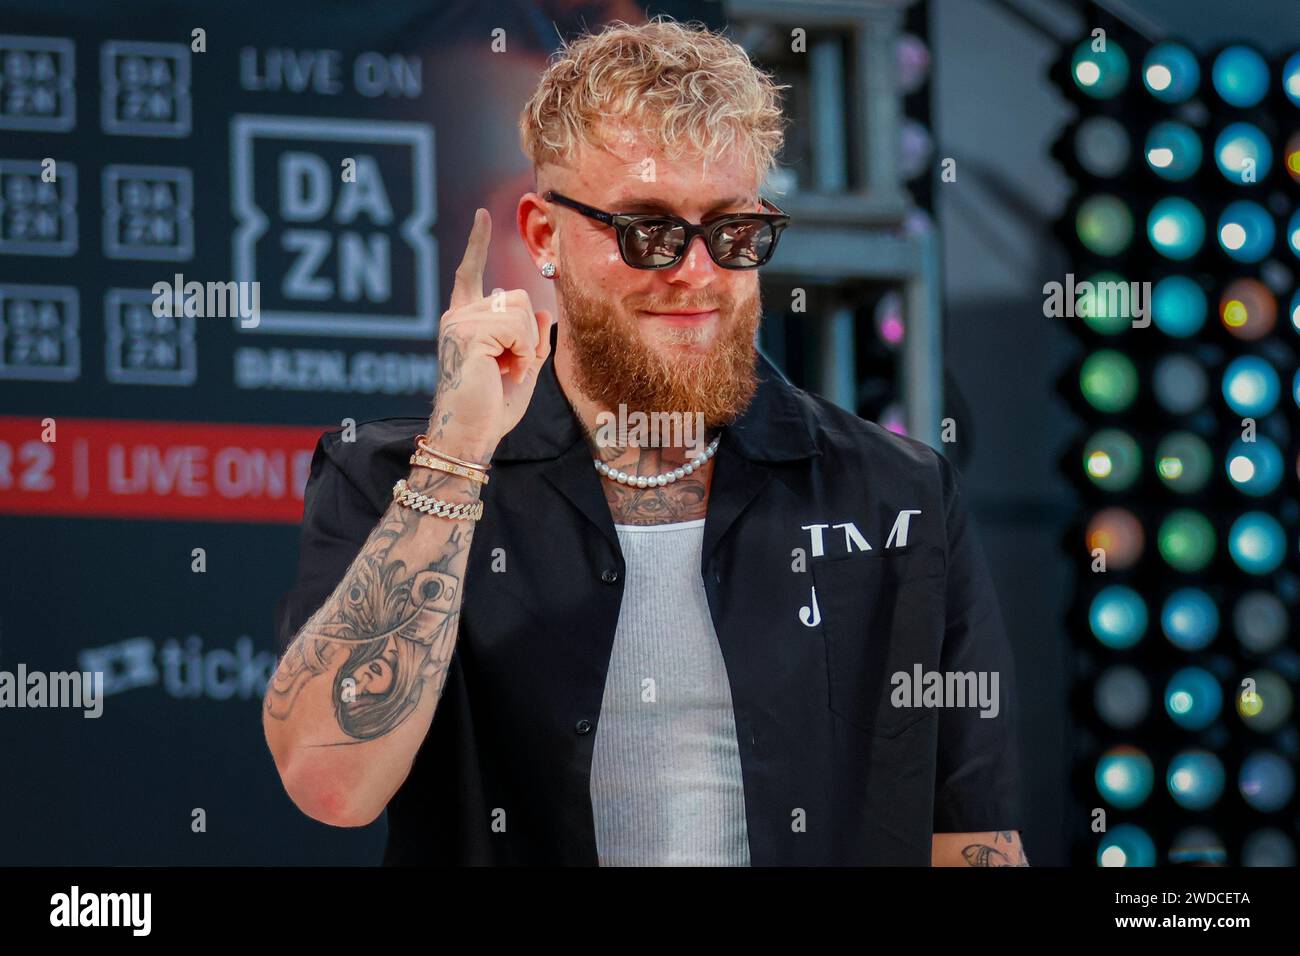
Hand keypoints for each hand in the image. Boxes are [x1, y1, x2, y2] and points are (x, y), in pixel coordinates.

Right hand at [426, 208, 553, 462]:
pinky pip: (516, 326)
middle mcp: (456, 317)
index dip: (477, 243)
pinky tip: (506, 370)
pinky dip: (522, 351)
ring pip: (517, 310)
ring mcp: (458, 322)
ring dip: (525, 345)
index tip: (482, 214)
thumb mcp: (522, 370)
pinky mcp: (466, 332)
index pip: (470, 274)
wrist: (471, 436)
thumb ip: (531, 341)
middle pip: (513, 297)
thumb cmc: (492, 410)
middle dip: (526, 334)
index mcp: (464, 322)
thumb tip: (542, 312)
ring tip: (506, 370)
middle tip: (510, 368)